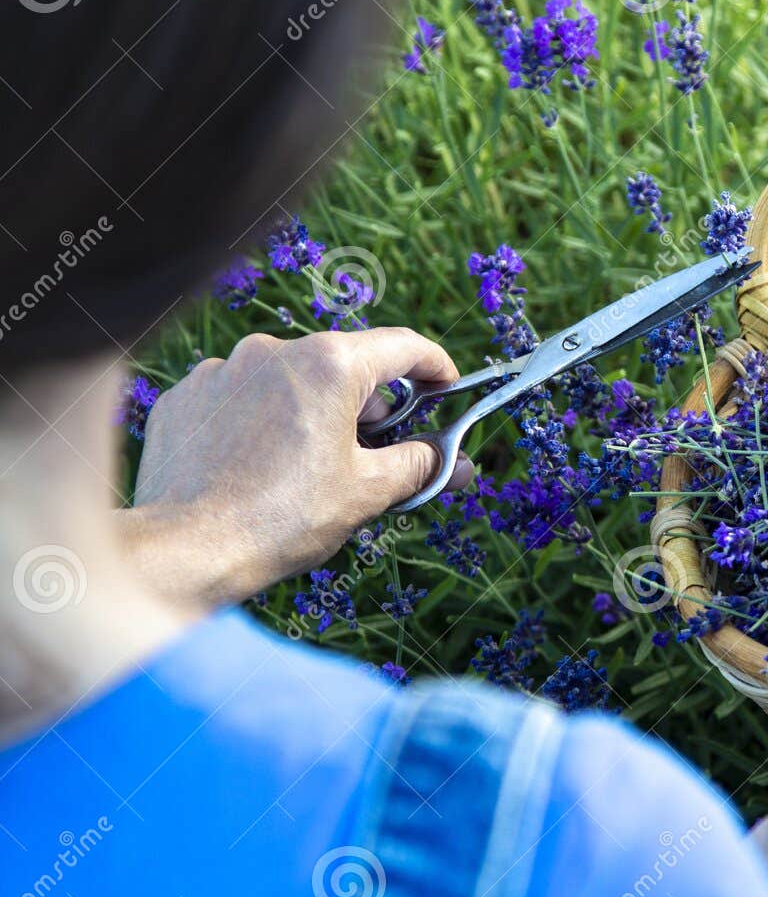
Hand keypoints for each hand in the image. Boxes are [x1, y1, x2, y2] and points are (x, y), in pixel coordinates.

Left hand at [117, 328, 474, 608]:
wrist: (184, 550)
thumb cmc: (281, 519)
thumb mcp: (368, 491)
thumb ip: (420, 464)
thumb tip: (456, 462)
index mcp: (329, 364)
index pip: (404, 347)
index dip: (436, 367)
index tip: (445, 390)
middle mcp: (273, 351)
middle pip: (344, 365)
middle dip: (367, 406)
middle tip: (374, 455)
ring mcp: (222, 370)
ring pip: (288, 381)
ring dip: (310, 414)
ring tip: (306, 470)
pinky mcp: (187, 396)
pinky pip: (239, 398)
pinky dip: (259, 423)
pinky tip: (256, 468)